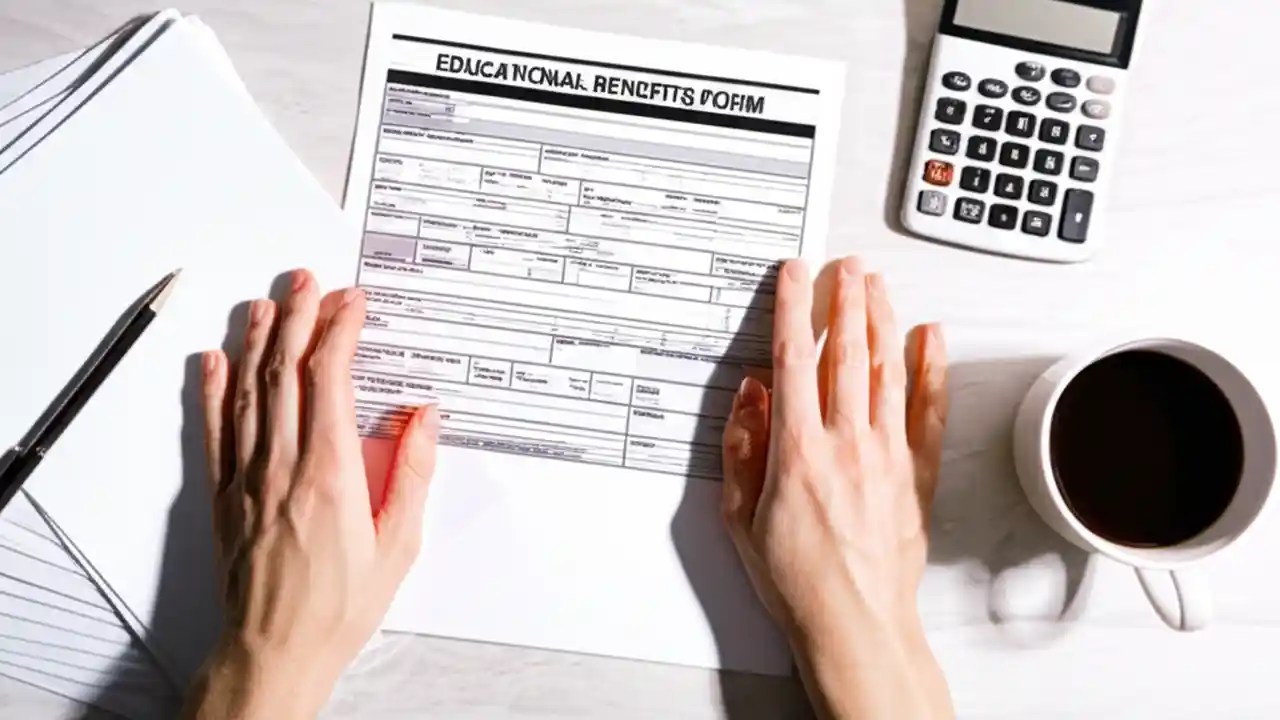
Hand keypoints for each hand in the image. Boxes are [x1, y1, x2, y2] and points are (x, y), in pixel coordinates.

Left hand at [184, 270, 438, 719]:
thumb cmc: (338, 606)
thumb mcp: (400, 543)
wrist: (275, 649)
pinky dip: (214, 390)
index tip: (352, 304)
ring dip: (258, 340)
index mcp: (330, 474)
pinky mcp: (224, 495)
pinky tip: (215, 361)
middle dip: (299, 318)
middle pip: (285, 372)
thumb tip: (423, 419)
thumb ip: (413, 474)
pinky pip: (216, 430)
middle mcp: (282, 466)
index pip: (329, 380)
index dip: (339, 332)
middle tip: (308, 282)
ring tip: (269, 303)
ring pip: (248, 391)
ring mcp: (247, 478)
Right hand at [721, 257, 951, 719]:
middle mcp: (846, 444)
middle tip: (845, 266)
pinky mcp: (916, 475)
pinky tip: (931, 339)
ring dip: (883, 321)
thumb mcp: (741, 517)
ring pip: (888, 370)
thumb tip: (750, 395)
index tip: (793, 276)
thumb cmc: (796, 581)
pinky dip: (931, 369)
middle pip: (847, 354)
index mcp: (797, 451)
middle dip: (845, 301)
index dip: (793, 309)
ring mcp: (887, 456)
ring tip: (878, 286)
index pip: (794, 360)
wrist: (854, 624)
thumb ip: (741, 449)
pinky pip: (927, 410)